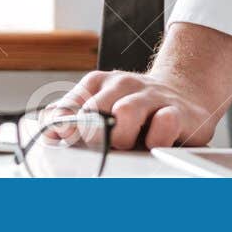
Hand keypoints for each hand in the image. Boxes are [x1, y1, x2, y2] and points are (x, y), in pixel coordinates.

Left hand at [61, 22, 231, 149]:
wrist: (184, 89)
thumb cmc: (137, 106)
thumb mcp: (102, 105)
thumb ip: (72, 116)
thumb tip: (47, 129)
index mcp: (98, 83)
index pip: (69, 108)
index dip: (63, 129)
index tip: (63, 142)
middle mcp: (121, 84)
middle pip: (92, 113)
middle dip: (92, 137)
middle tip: (101, 148)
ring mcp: (149, 95)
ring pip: (125, 114)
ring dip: (122, 137)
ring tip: (129, 145)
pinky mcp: (177, 110)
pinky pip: (164, 123)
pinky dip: (157, 138)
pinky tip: (154, 143)